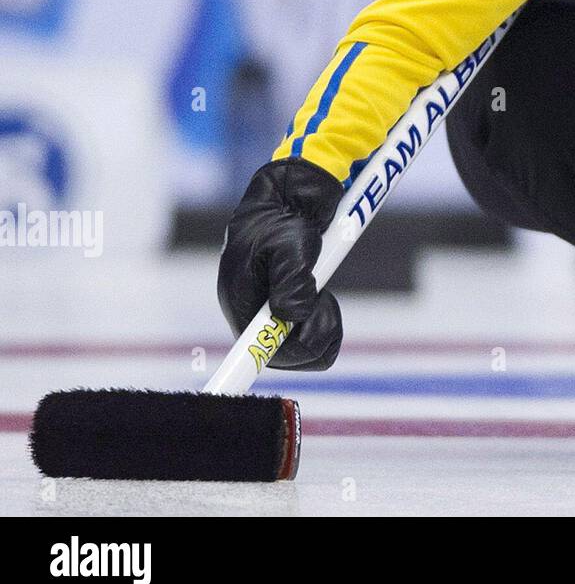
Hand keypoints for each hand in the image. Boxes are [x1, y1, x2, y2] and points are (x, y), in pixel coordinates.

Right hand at [217, 156, 345, 370]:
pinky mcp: (292, 307)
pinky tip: (325, 295)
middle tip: (325, 301)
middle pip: (285, 355)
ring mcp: (273, 311)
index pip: (247, 351)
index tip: (255, 388)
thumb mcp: (289, 244)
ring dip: (322, 325)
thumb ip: (292, 281)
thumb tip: (293, 317)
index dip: (254, 371)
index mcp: (239, 300)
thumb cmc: (284, 216)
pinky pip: (313, 331)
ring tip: (325, 294)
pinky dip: (325, 318)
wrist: (295, 196)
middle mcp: (253, 312)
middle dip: (311, 335)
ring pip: (304, 346)